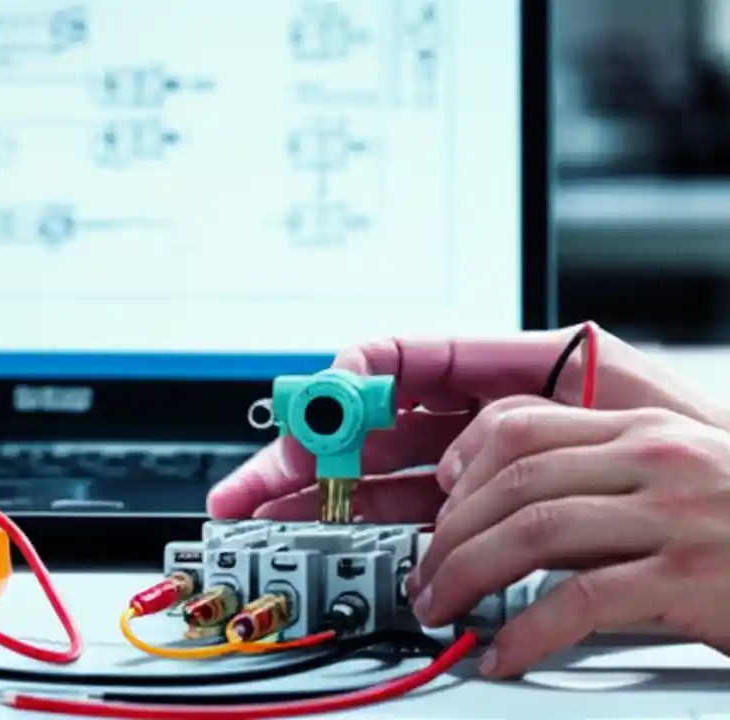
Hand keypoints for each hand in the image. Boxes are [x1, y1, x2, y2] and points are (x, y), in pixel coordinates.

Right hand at [205, 325, 729, 520]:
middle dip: (305, 448)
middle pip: (369, 425)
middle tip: (258, 476)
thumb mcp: (611, 386)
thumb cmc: (696, 433)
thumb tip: (408, 392)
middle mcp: (480, 415)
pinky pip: (408, 514)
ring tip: (259, 509)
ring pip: (375, 473)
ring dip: (313, 491)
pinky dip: (360, 524)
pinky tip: (321, 529)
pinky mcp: (483, 515)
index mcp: (505, 368)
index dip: (347, 381)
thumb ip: (509, 384)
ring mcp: (477, 467)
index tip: (317, 407)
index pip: (401, 360)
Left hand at [408, 403, 729, 677]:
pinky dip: (527, 632)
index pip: (521, 425)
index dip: (459, 466)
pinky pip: (579, 601)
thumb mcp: (679, 481)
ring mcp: (675, 516)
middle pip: (511, 481)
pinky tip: (505, 654)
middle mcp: (655, 460)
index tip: (433, 507)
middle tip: (423, 576)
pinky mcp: (692, 577)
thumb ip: (603, 484)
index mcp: (644, 430)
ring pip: (532, 533)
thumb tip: (508, 519)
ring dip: (467, 575)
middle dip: (448, 533)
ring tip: (442, 611)